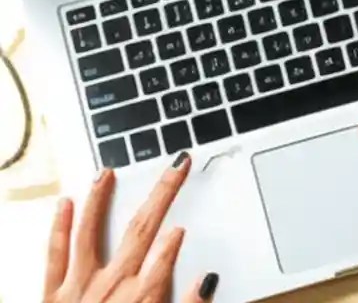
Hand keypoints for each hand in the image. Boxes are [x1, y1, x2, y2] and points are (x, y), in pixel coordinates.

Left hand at [43, 153, 218, 302]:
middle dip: (163, 194)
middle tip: (177, 166)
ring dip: (102, 200)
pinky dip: (60, 228)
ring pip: (92, 234)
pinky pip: (55, 256)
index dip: (177, 237)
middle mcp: (111, 286)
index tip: (184, 223)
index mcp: (142, 298)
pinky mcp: (52, 295)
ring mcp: (79, 288)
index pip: (167, 254)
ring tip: (107, 172)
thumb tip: (206, 280)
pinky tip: (66, 203)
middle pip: (142, 229)